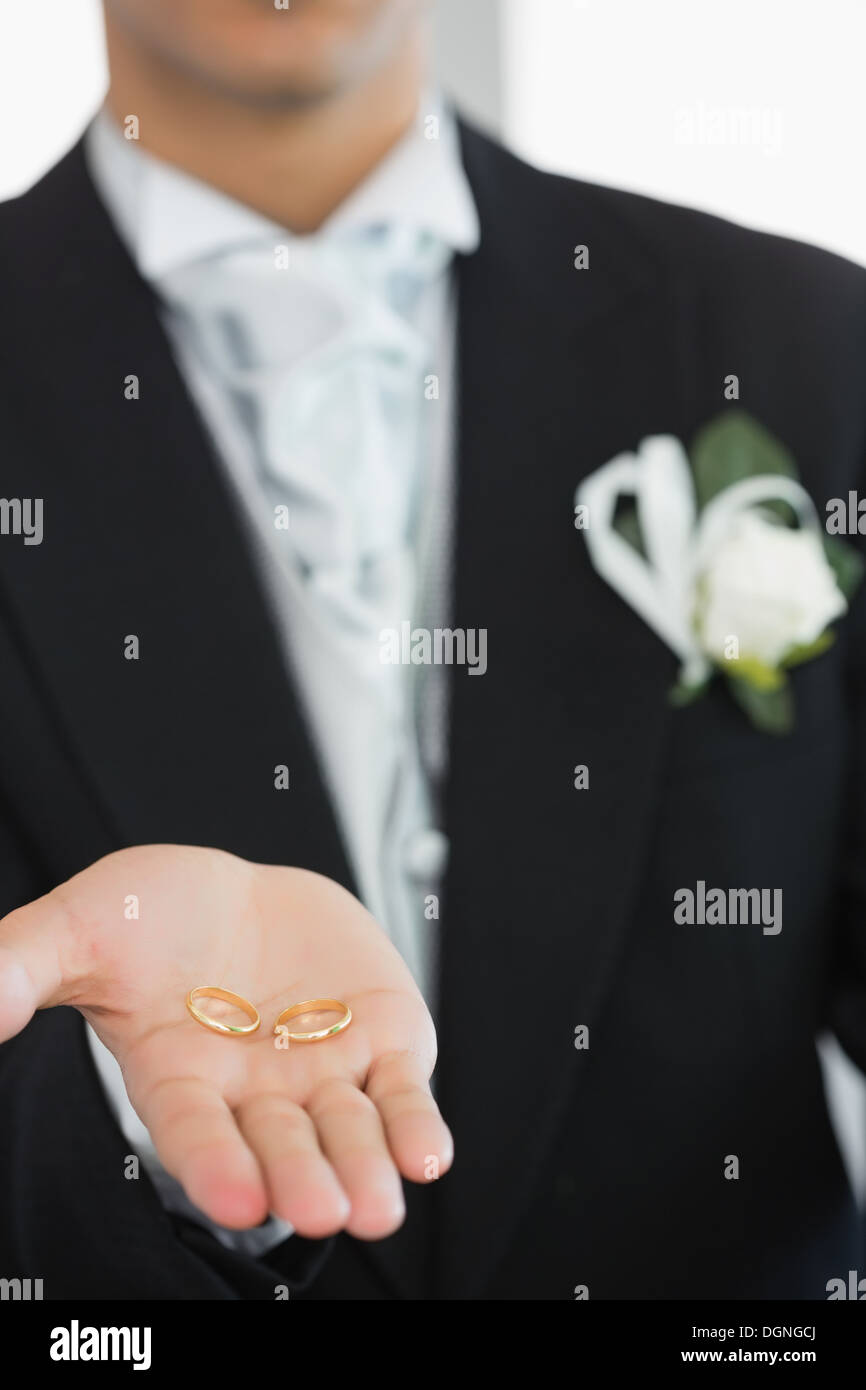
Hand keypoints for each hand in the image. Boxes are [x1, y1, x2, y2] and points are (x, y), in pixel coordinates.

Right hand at [0, 846, 450, 1238]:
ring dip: (365, 1167)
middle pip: (281, 1145)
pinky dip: (414, 1122)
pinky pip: (400, 1089)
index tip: (238, 1202)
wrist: (236, 885)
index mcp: (180, 1078)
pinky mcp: (379, 1039)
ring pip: (347, 1130)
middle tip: (323, 1211)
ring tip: (378, 1207)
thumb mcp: (83, 926)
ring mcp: (321, 1069)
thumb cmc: (152, 913)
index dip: (217, 1166)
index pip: (196, 1134)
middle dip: (302, 1178)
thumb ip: (25, 965)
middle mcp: (254, 1090)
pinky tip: (428, 1153)